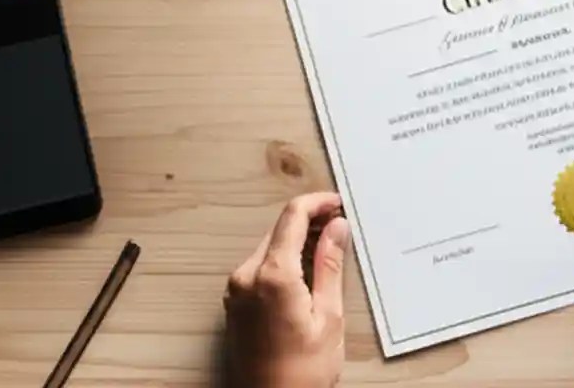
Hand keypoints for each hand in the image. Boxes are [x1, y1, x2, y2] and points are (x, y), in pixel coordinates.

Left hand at [224, 192, 349, 387]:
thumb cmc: (300, 373)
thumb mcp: (328, 315)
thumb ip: (330, 265)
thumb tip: (336, 229)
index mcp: (272, 275)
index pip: (292, 216)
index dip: (317, 203)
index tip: (336, 203)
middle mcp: (246, 277)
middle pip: (278, 229)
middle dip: (309, 221)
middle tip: (338, 226)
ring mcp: (236, 290)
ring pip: (269, 247)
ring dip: (296, 241)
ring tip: (327, 250)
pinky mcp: (234, 303)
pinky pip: (259, 266)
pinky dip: (282, 260)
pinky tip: (305, 272)